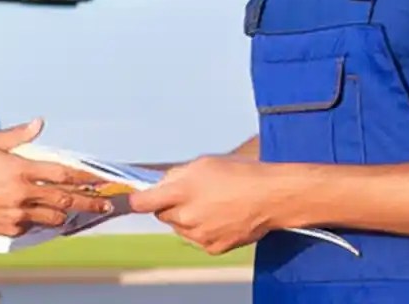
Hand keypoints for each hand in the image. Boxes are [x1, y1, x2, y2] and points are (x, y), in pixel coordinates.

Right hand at [0, 118, 113, 236]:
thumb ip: (18, 135)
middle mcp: (21, 193)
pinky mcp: (9, 228)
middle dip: (89, 202)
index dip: (84, 177)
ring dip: (67, 213)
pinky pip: (34, 226)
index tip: (100, 179)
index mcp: (20, 170)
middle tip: (105, 203)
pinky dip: (42, 220)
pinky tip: (46, 215)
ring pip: (54, 217)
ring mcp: (16, 213)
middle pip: (65, 199)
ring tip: (77, 210)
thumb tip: (39, 123)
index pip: (62, 174)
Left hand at [128, 155, 280, 254]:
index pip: (143, 202)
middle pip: (163, 214)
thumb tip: (161, 183)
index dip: (138, 200)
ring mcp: (200, 234)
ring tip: (211, 205)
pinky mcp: (213, 246)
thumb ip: (176, 175)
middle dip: (170, 205)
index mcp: (181, 191)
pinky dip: (204, 230)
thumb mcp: (203, 163)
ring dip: (187, 219)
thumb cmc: (241, 174)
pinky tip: (221, 218)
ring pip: (180, 228)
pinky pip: (198, 239)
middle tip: (192, 195)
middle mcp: (187, 215)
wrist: (272, 196)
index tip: (137, 199)